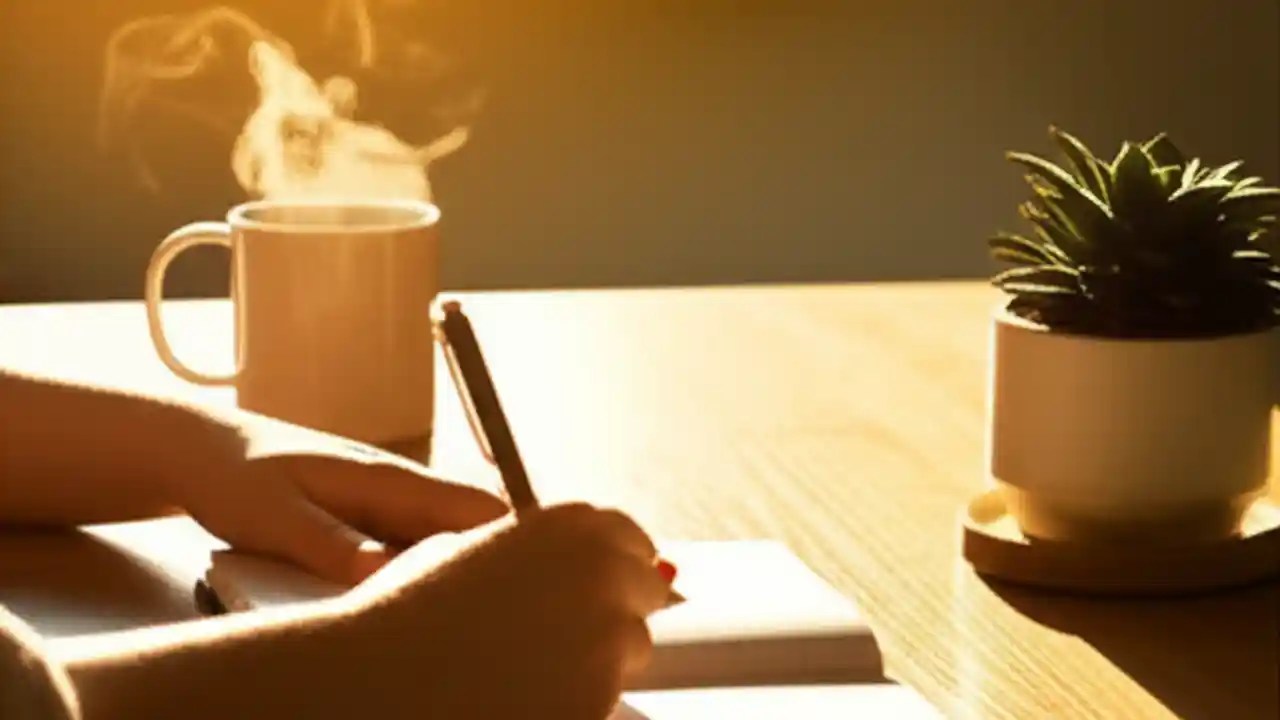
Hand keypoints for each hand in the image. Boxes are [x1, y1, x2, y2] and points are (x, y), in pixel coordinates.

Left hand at [170, 412, 506, 584]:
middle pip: (473, 529)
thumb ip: (333, 545)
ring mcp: (387, 506)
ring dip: (448, 576)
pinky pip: (411, 551)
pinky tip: (398, 606)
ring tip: (441, 618)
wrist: (204, 451)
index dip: (509, 543)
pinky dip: (416, 577)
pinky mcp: (369, 523)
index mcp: (392, 481)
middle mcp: (401, 491)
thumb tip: (386, 572)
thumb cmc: (237, 476)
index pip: (481, 507)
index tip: (511, 586)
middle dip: (484, 568)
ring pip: (444, 543)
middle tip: (475, 617)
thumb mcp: (277, 517)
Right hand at [349, 503, 671, 719]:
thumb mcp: (470, 550)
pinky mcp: (601, 697)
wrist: (375, 680)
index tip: (589, 589)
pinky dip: (578, 701)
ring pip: (630, 651)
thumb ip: (535, 548)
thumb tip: (580, 558)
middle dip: (610, 611)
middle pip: (643, 593)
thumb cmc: (407, 615)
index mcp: (571, 524)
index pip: (632, 542)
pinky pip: (608, 699)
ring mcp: (607, 637)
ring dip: (596, 659)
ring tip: (525, 670)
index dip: (608, 568)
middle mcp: (602, 571)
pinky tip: (524, 697)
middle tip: (553, 637)